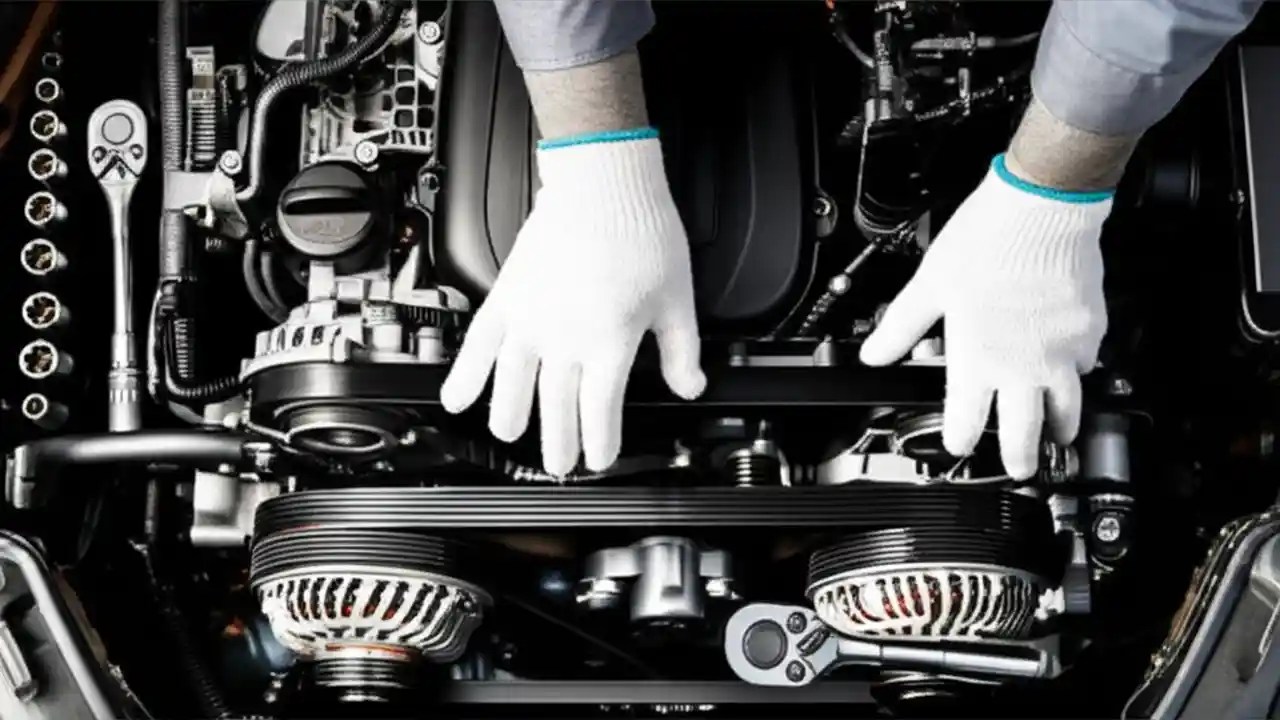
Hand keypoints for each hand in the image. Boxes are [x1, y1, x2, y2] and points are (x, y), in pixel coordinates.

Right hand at [440, 133, 705, 475]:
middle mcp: (566, 337)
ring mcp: (531, 319)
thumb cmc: (642, 230)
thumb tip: (689, 386)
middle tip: (559, 463)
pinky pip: (480, 344)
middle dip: (558, 443)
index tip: (600, 457)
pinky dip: (465, 374)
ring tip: (508, 435)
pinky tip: (457, 398)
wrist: (603, 181)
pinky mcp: (508, 296)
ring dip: (508, 416)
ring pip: (512, 384)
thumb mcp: (678, 298)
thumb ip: (681, 351)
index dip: (600, 442)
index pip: (601, 411)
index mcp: (610, 342)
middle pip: (556, 407)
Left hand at [859, 155, 1111, 478]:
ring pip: (1067, 407)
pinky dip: (1080, 373)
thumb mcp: (929, 284)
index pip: (968, 421)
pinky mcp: (1091, 331)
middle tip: (1021, 469)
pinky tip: (1072, 369)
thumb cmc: (988, 240)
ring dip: (1060, 426)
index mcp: (979, 358)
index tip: (959, 445)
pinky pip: (1088, 365)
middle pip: (1025, 432)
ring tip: (1056, 436)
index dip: (960, 440)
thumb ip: (900, 327)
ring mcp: (1063, 352)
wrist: (1044, 207)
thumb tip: (874, 353)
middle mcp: (1024, 365)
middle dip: (1020, 458)